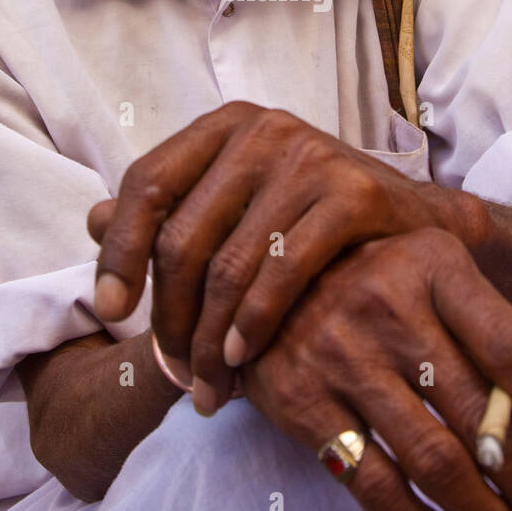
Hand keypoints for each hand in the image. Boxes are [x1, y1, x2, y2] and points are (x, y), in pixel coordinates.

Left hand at [86, 102, 480, 411]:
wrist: (421, 228)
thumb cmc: (314, 222)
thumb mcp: (238, 205)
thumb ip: (171, 212)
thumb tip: (90, 220)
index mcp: (224, 126)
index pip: (146, 184)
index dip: (118, 251)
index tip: (108, 312)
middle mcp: (263, 130)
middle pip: (183, 236)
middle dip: (168, 317)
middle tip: (171, 371)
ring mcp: (311, 156)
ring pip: (229, 265)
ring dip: (210, 338)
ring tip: (206, 384)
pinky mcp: (354, 192)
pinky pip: (283, 271)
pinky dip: (255, 323)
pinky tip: (244, 358)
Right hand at [240, 227, 511, 510]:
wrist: (253, 270)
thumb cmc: (368, 274)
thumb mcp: (425, 263)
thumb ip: (486, 316)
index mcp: (432, 263)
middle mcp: (387, 302)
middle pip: (482, 418)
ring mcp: (338, 351)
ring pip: (433, 459)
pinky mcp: (298, 398)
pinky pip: (371, 482)